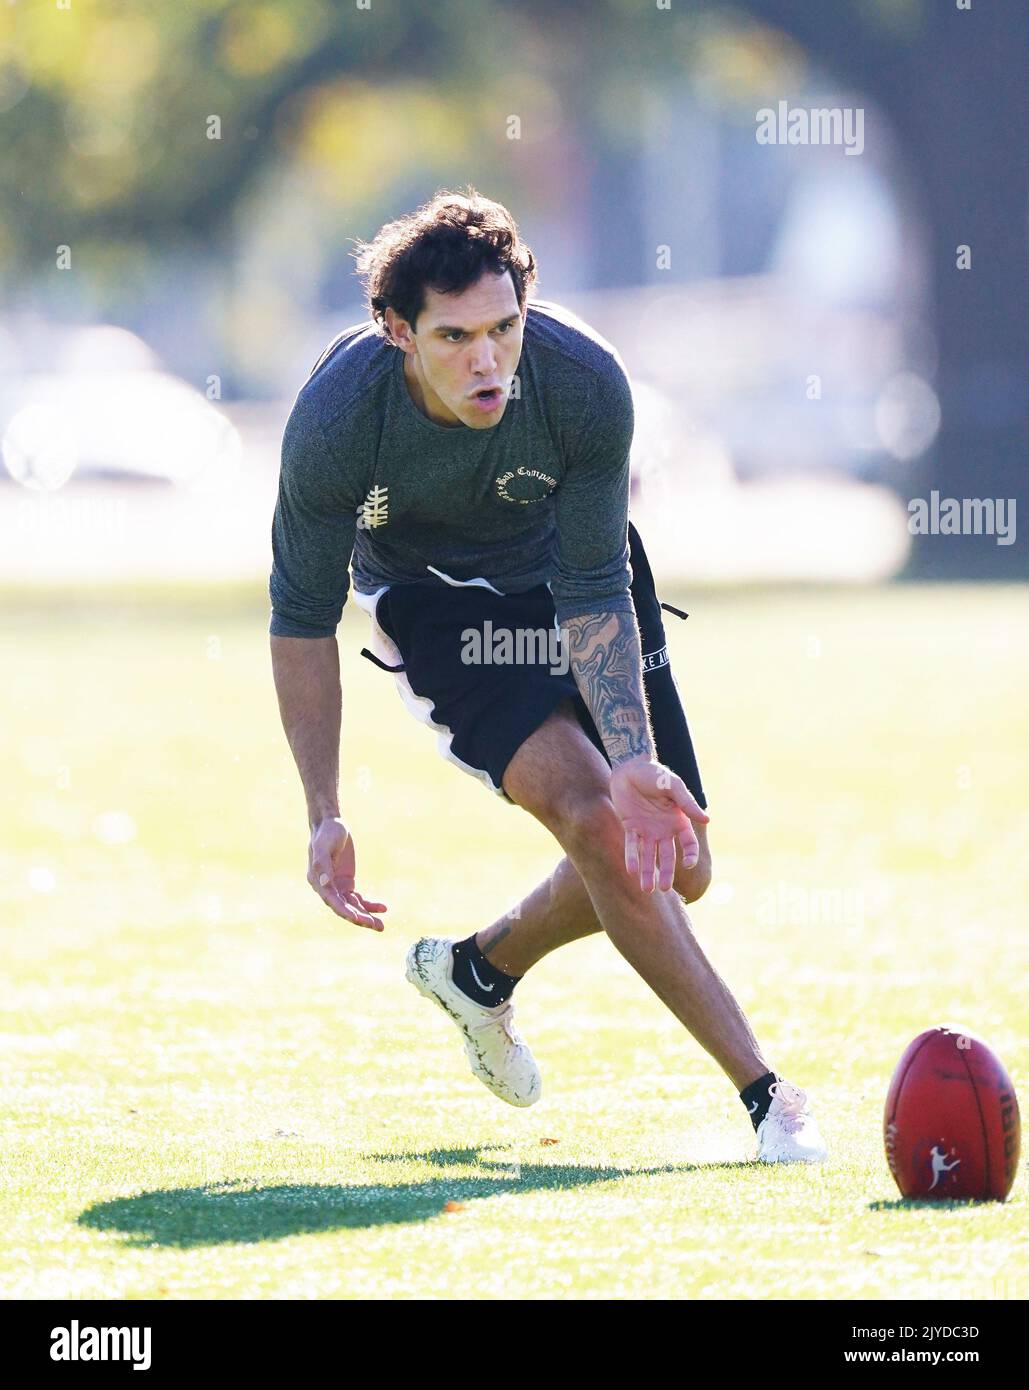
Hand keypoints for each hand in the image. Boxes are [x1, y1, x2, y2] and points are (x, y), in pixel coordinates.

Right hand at [307, 817, 387, 929]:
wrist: (330, 824)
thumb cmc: (326, 834)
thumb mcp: (323, 847)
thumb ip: (322, 864)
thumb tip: (326, 884)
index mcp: (317, 881)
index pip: (332, 901)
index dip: (344, 911)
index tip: (358, 919)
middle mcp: (326, 888)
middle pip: (344, 908)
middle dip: (360, 918)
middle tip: (376, 926)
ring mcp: (337, 887)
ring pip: (352, 906)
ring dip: (366, 916)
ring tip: (381, 926)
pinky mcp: (347, 883)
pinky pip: (358, 898)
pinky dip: (370, 904)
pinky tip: (383, 908)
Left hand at [609, 757, 709, 892]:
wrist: (630, 766)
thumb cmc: (655, 774)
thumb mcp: (673, 786)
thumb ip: (687, 803)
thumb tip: (707, 820)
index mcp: (678, 821)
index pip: (688, 844)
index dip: (690, 855)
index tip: (687, 864)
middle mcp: (664, 829)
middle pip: (667, 856)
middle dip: (666, 873)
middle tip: (663, 889)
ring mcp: (647, 830)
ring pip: (649, 856)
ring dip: (648, 872)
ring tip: (646, 889)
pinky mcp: (631, 826)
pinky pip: (632, 845)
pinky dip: (632, 857)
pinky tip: (632, 871)